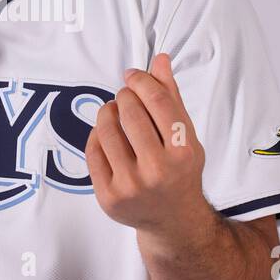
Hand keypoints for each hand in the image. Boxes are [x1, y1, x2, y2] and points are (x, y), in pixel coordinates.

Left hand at [84, 52, 206, 232]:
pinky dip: (97, 136)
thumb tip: (159, 58)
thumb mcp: (186, 136)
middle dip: (124, 96)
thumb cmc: (180, 171)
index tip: (132, 75)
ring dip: (107, 112)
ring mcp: (131, 185)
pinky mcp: (109, 197)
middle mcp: (158, 170)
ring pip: (107, 130)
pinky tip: (106, 134)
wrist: (173, 221)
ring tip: (113, 111)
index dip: (142, 81)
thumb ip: (171, 97)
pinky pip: (93, 152)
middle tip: (124, 96)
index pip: (158, 102)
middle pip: (131, 112)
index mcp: (183, 152)